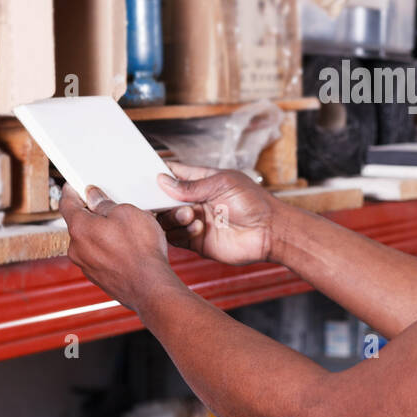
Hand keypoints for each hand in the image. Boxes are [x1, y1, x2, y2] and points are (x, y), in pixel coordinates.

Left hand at [61, 184, 180, 313]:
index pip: (67, 204)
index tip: (74, 186)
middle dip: (91, 214)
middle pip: (79, 224)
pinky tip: (127, 249)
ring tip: (125, 231)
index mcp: (80, 228)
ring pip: (89, 242)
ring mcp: (86, 266)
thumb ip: (105, 203)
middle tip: (110, 206)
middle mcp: (77, 248)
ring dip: (101, 233)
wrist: (150, 287)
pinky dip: (108, 249)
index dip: (71, 191)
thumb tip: (94, 197)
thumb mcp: (127, 213)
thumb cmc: (140, 250)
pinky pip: (98, 256)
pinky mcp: (98, 278)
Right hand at [155, 161, 278, 265]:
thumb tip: (163, 181)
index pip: (175, 175)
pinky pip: (177, 238)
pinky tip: (197, 228)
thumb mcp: (222, 184)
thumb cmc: (254, 202)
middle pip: (165, 200)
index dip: (160, 174)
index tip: (147, 176)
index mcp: (203, 182)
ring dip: (173, 217)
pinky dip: (181, 233)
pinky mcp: (198, 242)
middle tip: (164, 201)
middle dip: (161, 200)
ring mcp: (196, 221)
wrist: (270, 231)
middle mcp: (197, 202)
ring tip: (189, 215)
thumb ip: (192, 186)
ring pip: (168, 220)